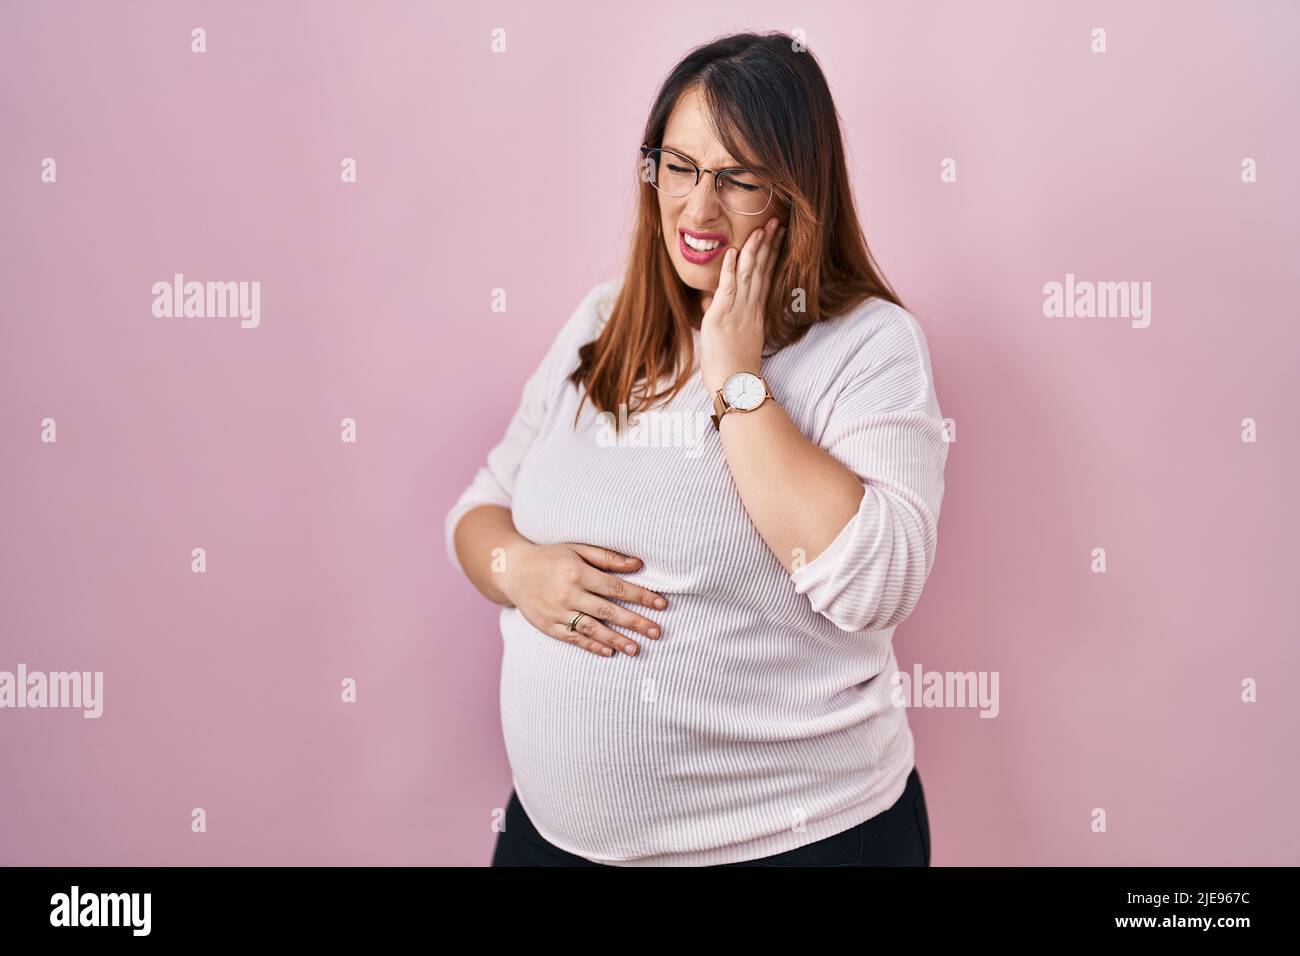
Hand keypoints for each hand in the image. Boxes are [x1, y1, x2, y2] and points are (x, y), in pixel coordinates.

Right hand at [500, 541, 667, 656]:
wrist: (512, 570)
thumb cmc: (551, 556)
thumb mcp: (577, 548)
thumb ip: (608, 557)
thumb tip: (638, 564)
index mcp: (578, 572)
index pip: (617, 587)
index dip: (641, 596)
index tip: (662, 604)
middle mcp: (569, 593)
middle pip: (608, 610)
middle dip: (635, 622)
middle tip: (657, 632)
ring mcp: (557, 612)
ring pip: (592, 629)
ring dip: (616, 640)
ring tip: (636, 649)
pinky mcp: (548, 625)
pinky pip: (573, 638)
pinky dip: (591, 646)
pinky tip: (608, 652)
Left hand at [699, 215, 784, 393]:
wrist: (735, 387)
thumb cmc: (732, 367)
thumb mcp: (728, 336)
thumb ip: (720, 314)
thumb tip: (707, 301)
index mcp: (755, 312)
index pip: (766, 276)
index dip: (771, 254)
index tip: (777, 235)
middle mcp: (750, 309)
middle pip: (762, 270)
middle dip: (769, 244)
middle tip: (777, 221)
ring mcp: (738, 312)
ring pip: (749, 274)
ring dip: (754, 249)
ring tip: (760, 228)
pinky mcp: (721, 318)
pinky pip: (728, 289)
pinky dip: (731, 269)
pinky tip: (735, 252)